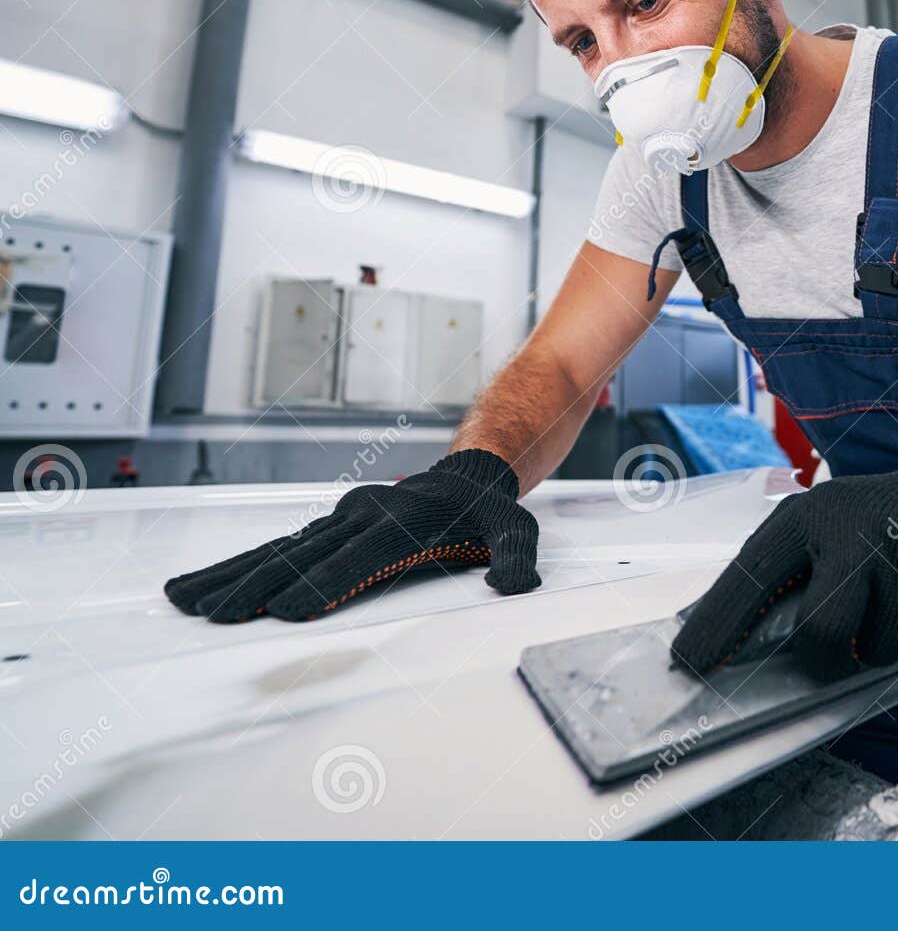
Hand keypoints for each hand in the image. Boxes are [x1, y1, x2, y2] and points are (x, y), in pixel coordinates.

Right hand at [164, 449, 539, 621]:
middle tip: (219, 615)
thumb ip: (517, 556)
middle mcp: (363, 517)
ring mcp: (341, 520)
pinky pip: (278, 548)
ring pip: (279, 550)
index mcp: (402, 522)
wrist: (468, 477)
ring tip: (185, 600)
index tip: (285, 609)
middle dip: (259, 586)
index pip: (358, 558)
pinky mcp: (328, 528)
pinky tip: (197, 586)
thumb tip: (514, 582)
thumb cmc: (487, 513)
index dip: (324, 583)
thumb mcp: (515, 529)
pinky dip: (236, 566)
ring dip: (231, 575)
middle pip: (304, 555)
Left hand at [671, 454, 897, 680]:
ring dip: (883, 645)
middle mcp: (856, 531)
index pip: (751, 576)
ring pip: (881, 650)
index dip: (718, 625)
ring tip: (893, 600)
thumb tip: (725, 641)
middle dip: (828, 658)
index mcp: (810, 517)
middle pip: (824, 632)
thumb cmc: (870, 522)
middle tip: (837, 652)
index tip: (689, 664)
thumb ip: (779, 574)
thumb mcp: (818, 526)